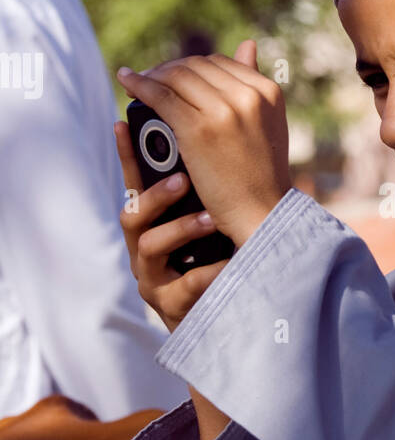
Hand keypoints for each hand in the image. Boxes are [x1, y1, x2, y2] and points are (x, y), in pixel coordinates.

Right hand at [114, 120, 230, 332]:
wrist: (225, 316)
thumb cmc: (217, 260)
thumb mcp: (210, 221)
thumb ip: (205, 191)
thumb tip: (217, 138)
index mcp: (152, 223)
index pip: (135, 183)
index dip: (126, 155)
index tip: (122, 123)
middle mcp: (144, 246)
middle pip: (133, 214)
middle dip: (156, 195)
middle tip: (183, 178)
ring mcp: (152, 276)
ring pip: (150, 247)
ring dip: (180, 229)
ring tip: (211, 220)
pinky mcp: (168, 304)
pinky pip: (183, 287)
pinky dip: (206, 274)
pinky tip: (226, 264)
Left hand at [116, 39, 292, 248]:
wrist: (262, 214)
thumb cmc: (262, 177)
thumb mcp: (268, 124)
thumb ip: (253, 86)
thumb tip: (247, 43)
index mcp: (266, 91)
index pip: (221, 64)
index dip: (191, 66)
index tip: (172, 74)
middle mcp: (247, 95)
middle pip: (197, 67)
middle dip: (169, 69)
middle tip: (149, 77)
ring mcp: (223, 110)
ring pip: (177, 77)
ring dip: (151, 75)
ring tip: (135, 81)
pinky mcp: (197, 128)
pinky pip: (160, 96)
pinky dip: (139, 86)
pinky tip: (127, 83)